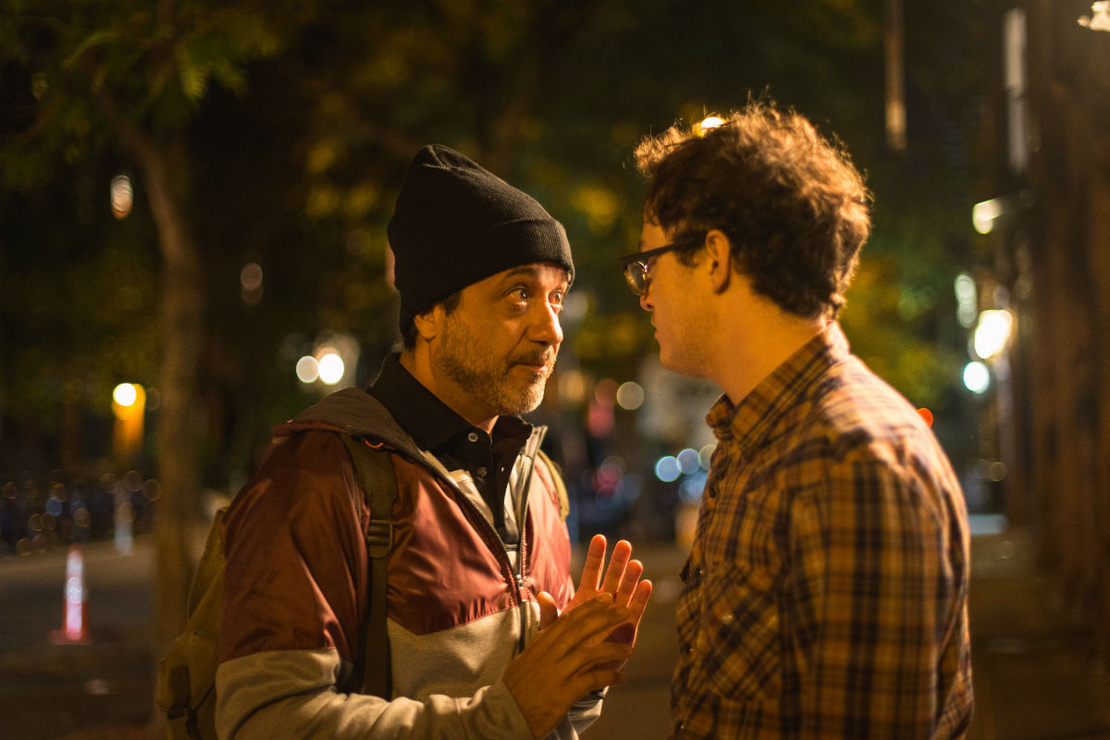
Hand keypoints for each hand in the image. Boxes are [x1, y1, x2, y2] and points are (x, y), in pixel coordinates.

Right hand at [504, 593, 633, 738]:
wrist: (506, 714)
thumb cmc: (519, 684)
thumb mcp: (528, 653)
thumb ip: (544, 630)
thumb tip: (545, 598)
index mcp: (542, 643)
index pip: (569, 619)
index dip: (590, 607)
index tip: (607, 598)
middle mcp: (549, 655)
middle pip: (581, 630)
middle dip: (605, 619)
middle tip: (624, 612)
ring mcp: (556, 674)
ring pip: (589, 654)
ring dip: (612, 650)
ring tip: (630, 649)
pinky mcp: (563, 694)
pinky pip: (590, 681)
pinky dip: (607, 678)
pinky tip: (620, 679)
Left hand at [539, 535, 652, 664]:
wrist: (578, 673)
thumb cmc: (565, 648)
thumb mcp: (554, 631)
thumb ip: (549, 613)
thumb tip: (540, 595)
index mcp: (585, 598)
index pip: (591, 572)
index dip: (596, 556)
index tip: (599, 538)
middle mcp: (603, 602)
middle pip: (612, 577)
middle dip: (617, 561)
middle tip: (624, 544)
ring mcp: (617, 613)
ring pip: (626, 591)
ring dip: (631, 577)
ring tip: (636, 563)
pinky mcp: (628, 628)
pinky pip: (636, 610)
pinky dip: (641, 598)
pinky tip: (646, 585)